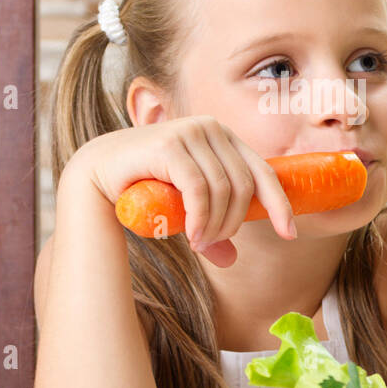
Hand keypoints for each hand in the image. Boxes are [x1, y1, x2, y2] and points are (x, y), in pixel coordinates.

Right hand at [65, 116, 296, 267]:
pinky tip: (193, 236)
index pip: (264, 172)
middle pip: (243, 186)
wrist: (96, 175)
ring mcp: (191, 131)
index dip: (280, 204)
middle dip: (233, 224)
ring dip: (215, 226)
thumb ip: (209, 228)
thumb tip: (231, 259)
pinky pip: (199, 189)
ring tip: (199, 244)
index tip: (290, 234)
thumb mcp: (185, 211)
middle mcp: (211, 128)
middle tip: (211, 246)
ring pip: (223, 190)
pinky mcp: (169, 144)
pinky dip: (201, 218)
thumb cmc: (144, 191)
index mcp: (224, 137)